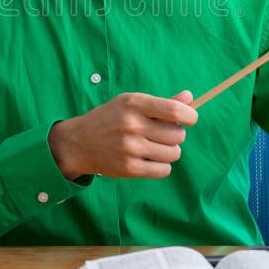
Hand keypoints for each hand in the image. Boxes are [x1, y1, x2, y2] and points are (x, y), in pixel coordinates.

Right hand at [48, 90, 196, 179]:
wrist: (78, 142)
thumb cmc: (110, 119)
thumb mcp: (131, 103)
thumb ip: (162, 103)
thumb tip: (190, 98)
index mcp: (134, 103)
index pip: (174, 110)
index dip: (190, 116)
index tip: (190, 118)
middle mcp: (132, 125)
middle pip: (178, 134)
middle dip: (175, 134)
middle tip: (161, 133)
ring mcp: (130, 148)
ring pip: (174, 153)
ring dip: (170, 151)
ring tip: (155, 146)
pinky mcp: (129, 168)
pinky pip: (164, 170)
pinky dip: (162, 165)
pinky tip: (150, 158)